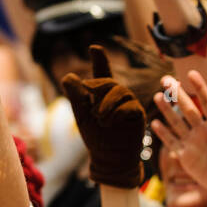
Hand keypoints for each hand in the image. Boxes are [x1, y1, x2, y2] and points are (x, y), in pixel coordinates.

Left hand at [59, 45, 146, 188]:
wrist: (109, 159)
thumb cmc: (96, 138)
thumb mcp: (81, 115)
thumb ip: (75, 96)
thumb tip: (69, 76)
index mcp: (102, 94)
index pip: (102, 72)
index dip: (99, 59)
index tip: (94, 47)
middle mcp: (118, 96)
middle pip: (110, 82)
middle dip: (98, 88)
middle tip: (90, 104)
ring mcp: (129, 104)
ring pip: (120, 92)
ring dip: (106, 104)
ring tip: (99, 119)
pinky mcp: (138, 115)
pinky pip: (130, 106)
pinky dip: (117, 112)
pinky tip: (109, 122)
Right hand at [151, 70, 206, 202]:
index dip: (199, 88)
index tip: (191, 73)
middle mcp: (202, 130)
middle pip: (188, 109)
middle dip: (177, 95)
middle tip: (166, 79)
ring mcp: (192, 142)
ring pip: (177, 123)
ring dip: (167, 110)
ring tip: (158, 95)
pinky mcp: (185, 156)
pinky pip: (172, 142)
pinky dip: (164, 133)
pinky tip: (155, 123)